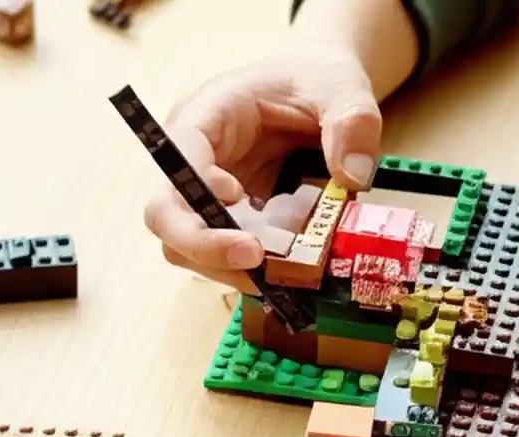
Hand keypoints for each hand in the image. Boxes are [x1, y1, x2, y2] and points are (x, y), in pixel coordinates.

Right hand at [143, 46, 382, 289]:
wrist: (323, 90)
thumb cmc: (320, 80)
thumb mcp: (345, 90)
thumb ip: (352, 124)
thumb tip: (352, 178)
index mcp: (208, 115)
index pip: (175, 161)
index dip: (194, 192)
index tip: (238, 199)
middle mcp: (197, 159)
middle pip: (165, 216)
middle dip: (204, 247)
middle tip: (257, 262)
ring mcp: (211, 194)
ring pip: (189, 246)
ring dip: (229, 269)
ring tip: (283, 274)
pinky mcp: (236, 219)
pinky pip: (227, 255)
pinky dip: (254, 271)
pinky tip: (291, 273)